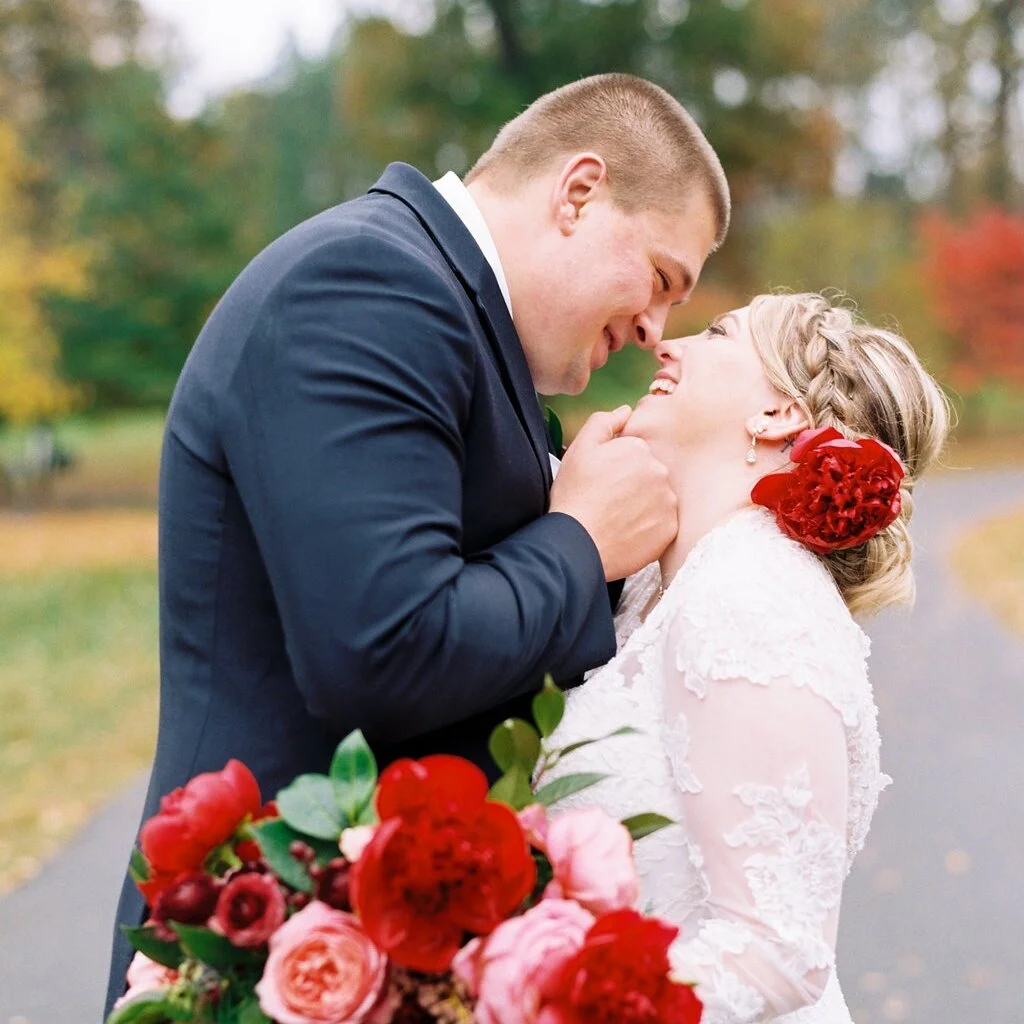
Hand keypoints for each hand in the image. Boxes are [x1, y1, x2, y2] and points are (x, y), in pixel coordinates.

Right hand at [549, 406, 676, 580]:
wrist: (577, 543)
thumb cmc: (574, 496)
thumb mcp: (580, 449)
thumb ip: (604, 422)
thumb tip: (626, 410)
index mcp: (639, 449)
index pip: (635, 455)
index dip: (617, 469)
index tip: (604, 483)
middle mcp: (659, 472)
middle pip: (649, 475)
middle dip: (633, 485)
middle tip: (609, 501)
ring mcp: (667, 501)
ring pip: (658, 498)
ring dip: (643, 505)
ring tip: (618, 518)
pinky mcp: (670, 528)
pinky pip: (663, 523)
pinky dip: (649, 527)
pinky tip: (628, 532)